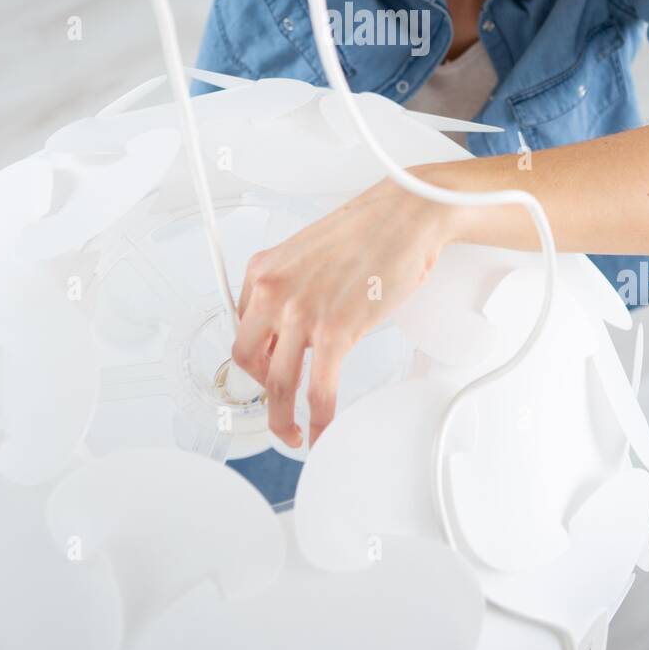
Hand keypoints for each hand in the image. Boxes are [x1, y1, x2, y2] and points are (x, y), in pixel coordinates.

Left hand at [231, 172, 453, 449]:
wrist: (406, 215)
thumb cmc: (368, 229)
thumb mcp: (309, 252)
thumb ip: (292, 287)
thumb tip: (293, 327)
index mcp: (263, 270)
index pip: (242, 328)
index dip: (256, 358)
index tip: (268, 373)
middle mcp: (273, 291)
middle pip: (248, 360)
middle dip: (261, 391)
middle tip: (277, 407)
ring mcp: (302, 314)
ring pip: (277, 385)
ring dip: (282, 420)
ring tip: (292, 434)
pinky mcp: (335, 332)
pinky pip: (318, 391)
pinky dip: (318, 420)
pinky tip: (322, 430)